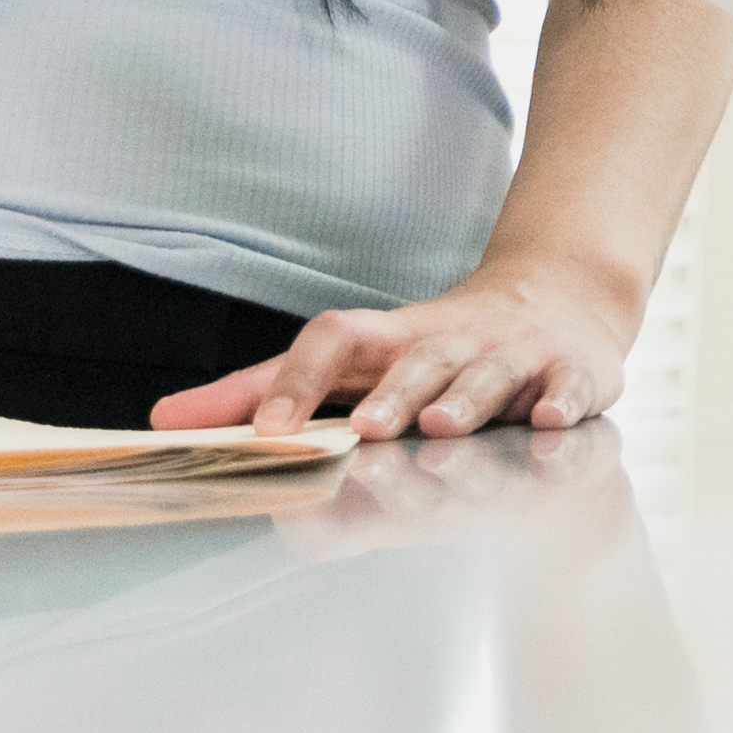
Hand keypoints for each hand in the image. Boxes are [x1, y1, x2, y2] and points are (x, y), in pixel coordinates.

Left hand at [149, 247, 647, 439]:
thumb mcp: (356, 363)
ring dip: (466, 398)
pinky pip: (568, 382)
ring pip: (488, 371)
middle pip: (417, 357)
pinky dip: (559, 399)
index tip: (265, 432)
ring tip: (444, 427)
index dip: (298, 382)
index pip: (335, 341)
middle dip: (394, 394)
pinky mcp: (571, 368)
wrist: (558, 300)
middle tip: (365, 430)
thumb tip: (161, 421)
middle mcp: (450, 340)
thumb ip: (264, 393)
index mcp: (390, 340)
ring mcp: (514, 353)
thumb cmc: (434, 349)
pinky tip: (545, 420)